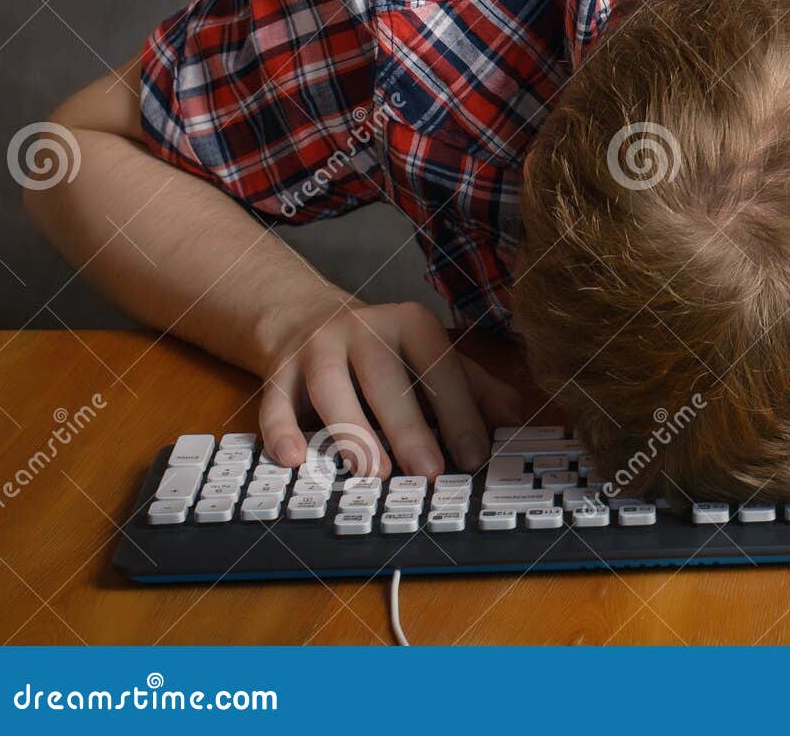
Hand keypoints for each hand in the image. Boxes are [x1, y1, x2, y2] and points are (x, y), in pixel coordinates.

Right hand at [257, 297, 523, 477]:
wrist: (309, 318)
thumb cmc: (387, 352)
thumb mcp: (433, 357)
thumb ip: (474, 386)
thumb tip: (514, 417)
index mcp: (412, 323)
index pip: (440, 366)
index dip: (459, 412)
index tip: (474, 456)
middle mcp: (364, 328)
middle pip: (387, 378)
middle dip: (409, 427)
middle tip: (430, 471)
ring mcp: (317, 348)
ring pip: (332, 389)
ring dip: (352, 430)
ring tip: (371, 472)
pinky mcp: (278, 371)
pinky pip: (275, 403)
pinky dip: (281, 431)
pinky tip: (295, 460)